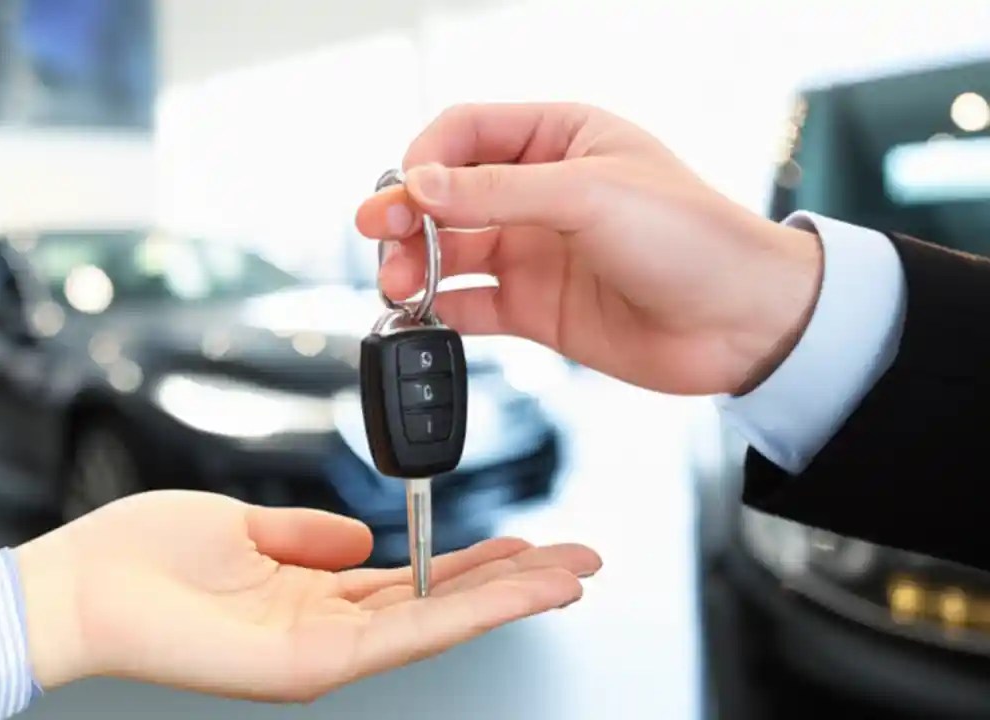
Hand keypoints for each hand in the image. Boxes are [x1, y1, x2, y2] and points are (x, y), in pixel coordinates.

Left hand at [15, 490, 599, 701]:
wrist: (76, 585)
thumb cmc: (141, 555)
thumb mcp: (240, 526)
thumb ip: (307, 535)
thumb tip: (362, 538)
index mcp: (308, 595)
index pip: (408, 583)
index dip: (473, 566)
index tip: (528, 543)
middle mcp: (322, 631)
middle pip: (436, 607)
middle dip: (514, 585)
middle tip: (583, 561)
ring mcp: (317, 654)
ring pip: (433, 625)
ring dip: (507, 599)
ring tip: (571, 575)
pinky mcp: (304, 666)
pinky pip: (398, 635)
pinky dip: (460, 612)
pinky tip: (508, 592)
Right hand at [356, 102, 822, 395]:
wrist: (744, 325)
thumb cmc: (694, 239)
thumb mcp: (590, 195)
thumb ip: (497, 192)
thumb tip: (421, 185)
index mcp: (562, 139)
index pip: (468, 131)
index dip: (427, 158)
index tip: (406, 190)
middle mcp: (542, 192)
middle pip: (448, 193)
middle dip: (409, 213)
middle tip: (381, 235)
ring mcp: (536, 250)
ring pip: (451, 250)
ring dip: (416, 264)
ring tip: (397, 283)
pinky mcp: (535, 307)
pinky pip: (470, 303)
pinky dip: (438, 310)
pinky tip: (421, 315)